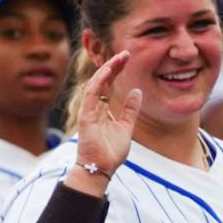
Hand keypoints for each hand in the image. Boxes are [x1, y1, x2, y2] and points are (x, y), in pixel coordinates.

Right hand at [70, 51, 141, 190]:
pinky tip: (109, 69)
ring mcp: (89, 110)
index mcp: (102, 109)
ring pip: (96, 82)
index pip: (108, 84)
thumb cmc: (110, 152)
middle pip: (102, 80)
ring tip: (119, 57)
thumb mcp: (126, 127)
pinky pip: (91, 92)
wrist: (101, 169)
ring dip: (107, 68)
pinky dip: (99, 80)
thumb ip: (130, 110)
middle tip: (125, 53)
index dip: (117, 70)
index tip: (127, 58)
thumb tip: (137, 91)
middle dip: (113, 65)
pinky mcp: (86, 115)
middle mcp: (94, 107)